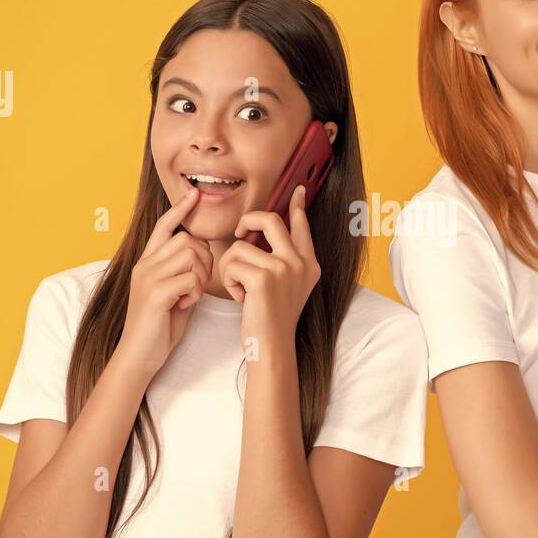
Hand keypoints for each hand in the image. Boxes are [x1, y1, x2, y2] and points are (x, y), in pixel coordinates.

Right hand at [116, 186, 213, 376]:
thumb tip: (202, 256)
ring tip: (192, 294)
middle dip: (205, 259)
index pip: (163, 226)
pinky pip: (191, 278)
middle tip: (200, 283)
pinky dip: (196, 292)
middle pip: (188, 240)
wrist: (139, 354)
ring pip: (192, 256)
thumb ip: (183, 272)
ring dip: (202, 276)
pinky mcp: (155, 293)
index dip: (180, 209)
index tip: (193, 193)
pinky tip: (186, 304)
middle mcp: (145, 264)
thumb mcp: (173, 292)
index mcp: (147, 262)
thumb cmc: (160, 325)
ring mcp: (148, 277)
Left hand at [218, 184, 320, 344]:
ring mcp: (284, 269)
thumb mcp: (287, 287)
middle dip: (248, 221)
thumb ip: (283, 260)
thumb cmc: (271, 319)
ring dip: (231, 266)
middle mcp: (300, 263)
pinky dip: (229, 280)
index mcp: (309, 264)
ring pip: (240, 246)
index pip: (301, 225)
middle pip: (270, 219)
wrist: (271, 347)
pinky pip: (232, 262)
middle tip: (240, 233)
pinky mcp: (264, 278)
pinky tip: (239, 297)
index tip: (298, 191)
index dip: (297, 206)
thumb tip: (266, 232)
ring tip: (239, 288)